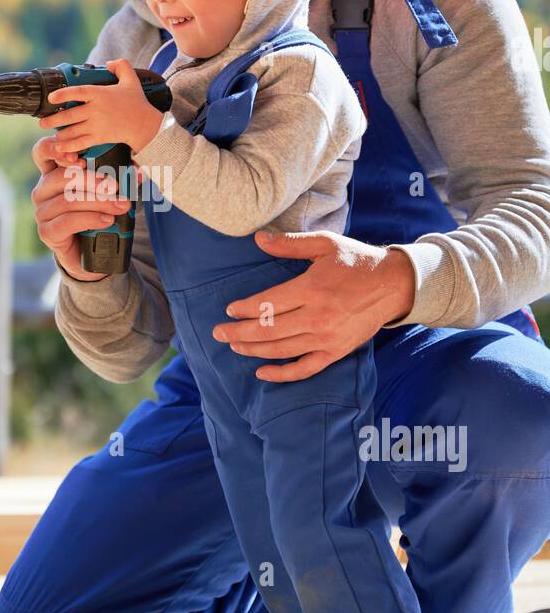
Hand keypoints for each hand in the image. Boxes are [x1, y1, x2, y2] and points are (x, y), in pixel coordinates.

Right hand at [30, 133, 135, 279]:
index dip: (56, 149)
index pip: (43, 150)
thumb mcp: (105, 191)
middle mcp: (42, 190)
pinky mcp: (47, 232)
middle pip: (61, 177)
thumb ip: (116, 177)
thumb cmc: (97, 213)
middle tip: (115, 187)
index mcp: (52, 172)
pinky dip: (90, 219)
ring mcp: (42, 212)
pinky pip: (67, 222)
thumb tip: (139, 172)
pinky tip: (107, 220)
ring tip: (120, 206)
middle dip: (92, 180)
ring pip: (68, 201)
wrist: (92, 252)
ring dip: (99, 202)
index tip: (80, 159)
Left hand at [38, 59, 163, 157]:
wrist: (145, 125)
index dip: (62, 94)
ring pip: (72, 131)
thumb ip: (121, 65)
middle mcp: (96, 110)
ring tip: (52, 133)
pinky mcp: (100, 138)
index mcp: (100, 94)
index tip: (51, 98)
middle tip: (42, 122)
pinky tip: (61, 146)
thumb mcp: (131, 79)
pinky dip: (69, 146)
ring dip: (60, 133)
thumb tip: (107, 63)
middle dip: (53, 120)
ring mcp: (97, 125)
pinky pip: (80, 143)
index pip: (77, 92)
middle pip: (69, 115)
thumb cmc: (137, 102)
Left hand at [211, 229, 415, 379]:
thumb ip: (290, 243)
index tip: (230, 310)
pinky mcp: (337, 351)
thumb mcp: (325, 244)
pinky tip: (262, 373)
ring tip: (234, 346)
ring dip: (254, 350)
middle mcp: (317, 317)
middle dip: (238, 333)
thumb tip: (259, 238)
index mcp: (311, 289)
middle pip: (268, 330)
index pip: (267, 304)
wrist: (394, 285)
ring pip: (282, 350)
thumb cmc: (357, 261)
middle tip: (218, 333)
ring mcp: (327, 337)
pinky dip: (283, 374)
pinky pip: (306, 368)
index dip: (244, 309)